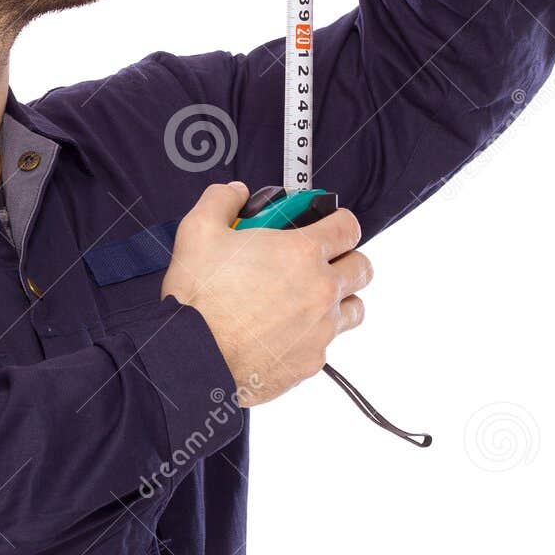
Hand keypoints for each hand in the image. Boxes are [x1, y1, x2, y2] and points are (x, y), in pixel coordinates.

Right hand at [162, 182, 372, 408]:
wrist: (192, 357)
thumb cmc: (198, 298)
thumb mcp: (198, 231)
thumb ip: (222, 200)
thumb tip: (237, 192)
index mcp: (302, 252)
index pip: (349, 226)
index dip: (338, 222)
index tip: (325, 226)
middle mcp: (321, 289)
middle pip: (362, 267)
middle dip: (344, 259)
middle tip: (315, 263)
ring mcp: (321, 328)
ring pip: (354, 308)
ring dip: (337, 299)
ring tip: (305, 300)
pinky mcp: (312, 361)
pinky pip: (327, 344)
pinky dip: (312, 336)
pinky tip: (284, 333)